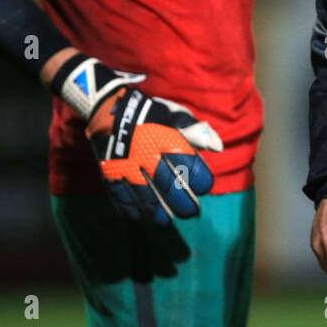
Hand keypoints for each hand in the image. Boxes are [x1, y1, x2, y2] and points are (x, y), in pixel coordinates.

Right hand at [53, 54, 223, 225]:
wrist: (107, 106)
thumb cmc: (147, 111)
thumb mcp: (174, 114)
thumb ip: (196, 131)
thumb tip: (219, 147)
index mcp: (167, 138)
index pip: (189, 164)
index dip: (199, 178)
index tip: (205, 187)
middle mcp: (148, 154)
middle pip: (169, 185)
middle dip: (182, 201)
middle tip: (190, 211)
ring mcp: (128, 164)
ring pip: (145, 195)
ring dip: (157, 210)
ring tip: (165, 220)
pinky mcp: (110, 170)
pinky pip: (120, 194)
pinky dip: (129, 207)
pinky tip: (137, 216)